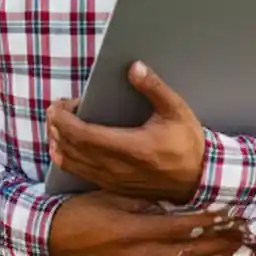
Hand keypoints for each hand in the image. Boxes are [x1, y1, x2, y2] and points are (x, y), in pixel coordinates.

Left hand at [47, 61, 206, 202]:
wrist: (198, 180)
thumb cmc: (187, 144)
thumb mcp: (176, 111)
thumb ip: (153, 88)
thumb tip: (134, 67)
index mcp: (131, 148)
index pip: (83, 135)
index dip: (64, 120)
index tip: (58, 105)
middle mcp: (117, 167)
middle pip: (72, 148)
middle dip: (57, 127)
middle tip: (56, 109)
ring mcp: (113, 180)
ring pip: (72, 164)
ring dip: (59, 143)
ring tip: (57, 125)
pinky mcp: (113, 187)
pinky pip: (81, 174)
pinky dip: (67, 159)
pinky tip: (66, 147)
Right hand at [49, 191, 244, 255]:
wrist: (53, 239)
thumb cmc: (79, 215)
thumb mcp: (109, 199)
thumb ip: (142, 204)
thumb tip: (171, 205)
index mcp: (134, 229)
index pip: (180, 225)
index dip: (207, 221)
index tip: (228, 214)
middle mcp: (139, 253)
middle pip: (188, 251)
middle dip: (217, 243)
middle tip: (241, 234)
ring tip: (231, 249)